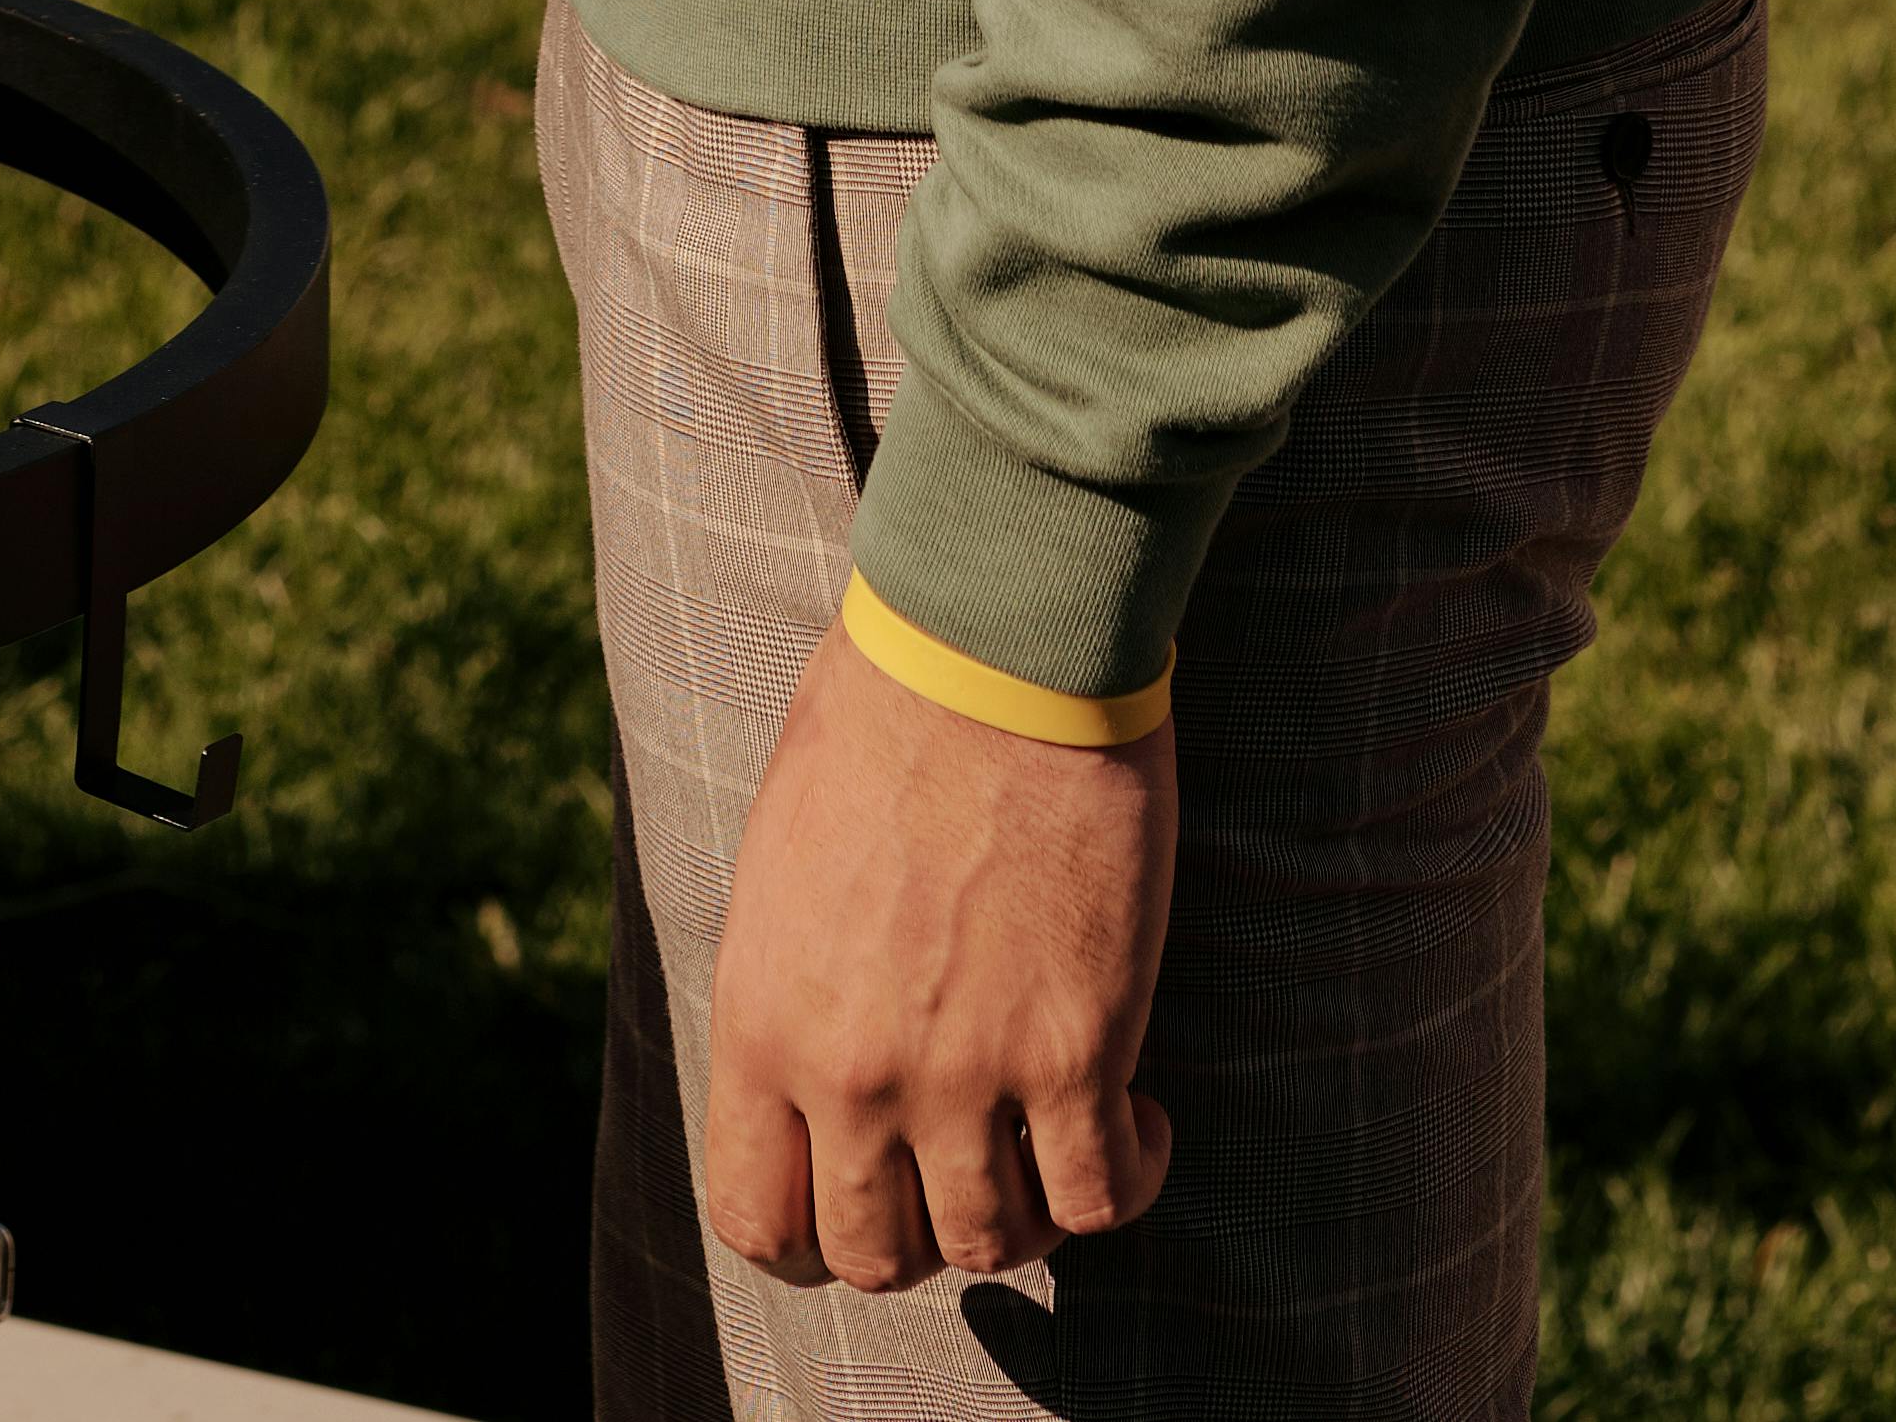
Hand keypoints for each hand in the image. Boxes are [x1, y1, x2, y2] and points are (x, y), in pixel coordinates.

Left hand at [700, 627, 1175, 1303]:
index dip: (813, 1237)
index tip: (865, 1200)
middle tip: (967, 1165)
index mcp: (762, 1018)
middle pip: (877, 1254)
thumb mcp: (782, 862)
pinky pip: (1101, 1198)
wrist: (993, 641)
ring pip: (992, 1243)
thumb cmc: (885, 715)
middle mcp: (853, 1071)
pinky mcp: (1077, 1052)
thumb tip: (818, 1074)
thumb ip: (792, 989)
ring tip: (1054, 1139)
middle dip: (922, 1230)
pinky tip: (1138, 1123)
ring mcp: (966, 1074)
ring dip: (1026, 1212)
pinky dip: (1125, 1183)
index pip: (757, 1217)